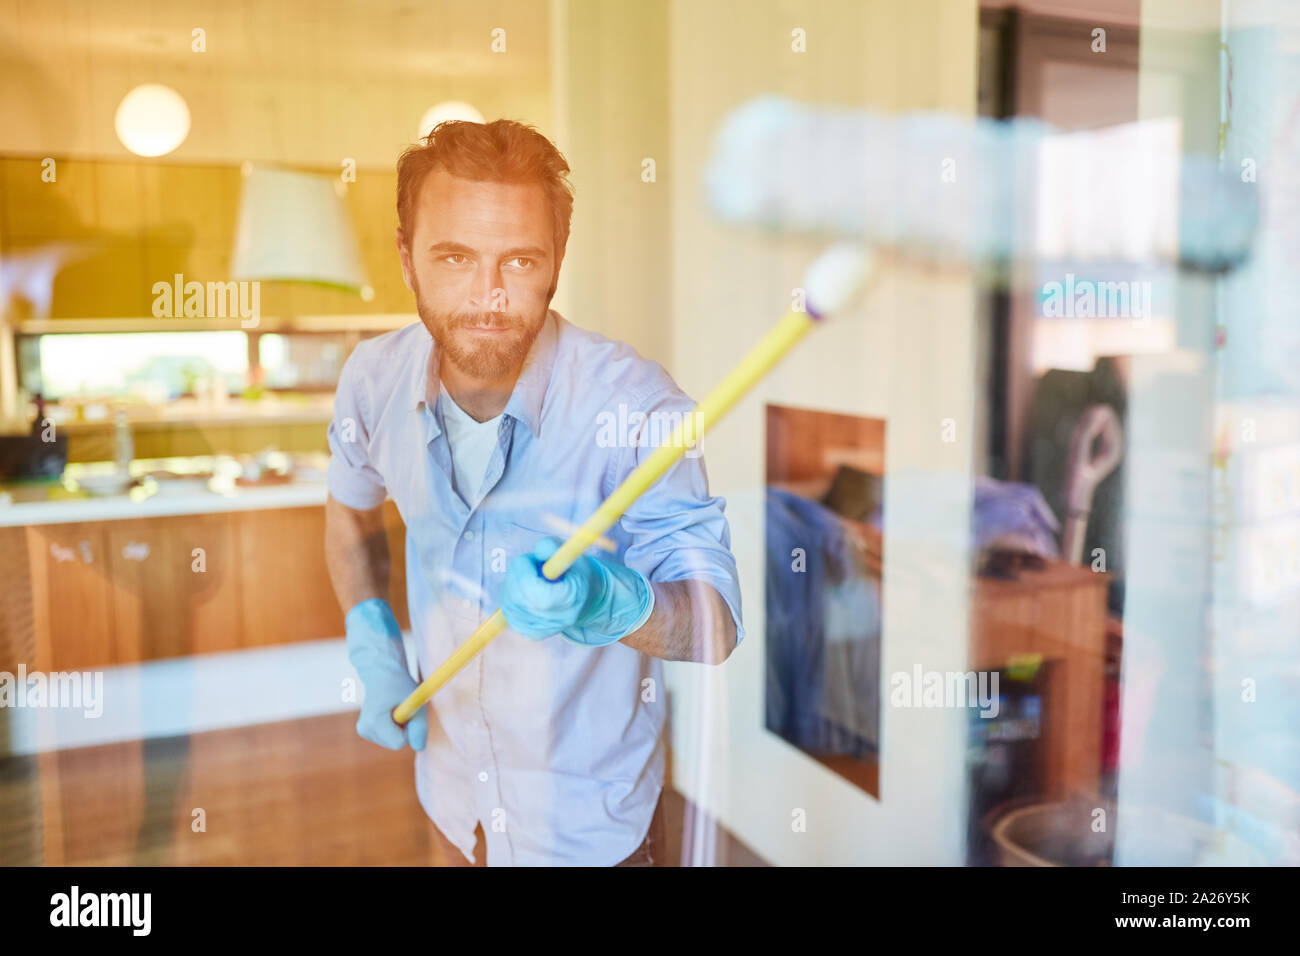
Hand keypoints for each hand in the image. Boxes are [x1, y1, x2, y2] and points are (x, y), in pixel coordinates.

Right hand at [345, 598, 427, 749]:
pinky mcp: (366, 731)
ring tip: (395, 706)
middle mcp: (364, 729)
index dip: (411, 729)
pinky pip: (390, 737)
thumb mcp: (414, 701)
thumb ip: (419, 725)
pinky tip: (390, 711)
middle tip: (403, 706)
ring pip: (394, 741)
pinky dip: (395, 726)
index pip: (400, 742)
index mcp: (373, 721)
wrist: (381, 671)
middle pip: (396, 743)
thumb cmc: (399, 684)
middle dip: (405, 728)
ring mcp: (364, 731)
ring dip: (401, 726)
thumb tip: (419, 748)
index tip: (411, 711)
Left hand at [501, 537, 654, 646]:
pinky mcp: (527, 632)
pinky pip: (508, 607)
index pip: (532, 589)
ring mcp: (539, 629)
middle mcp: (553, 619)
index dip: (525, 570)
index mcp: (569, 600)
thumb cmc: (576, 573)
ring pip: (509, 598)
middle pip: (517, 594)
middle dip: (519, 572)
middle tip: (531, 564)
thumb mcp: (571, 554)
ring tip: (534, 578)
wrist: (585, 601)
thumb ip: (553, 547)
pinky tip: (529, 591)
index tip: (531, 558)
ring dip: (515, 582)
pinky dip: (514, 594)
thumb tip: (538, 551)